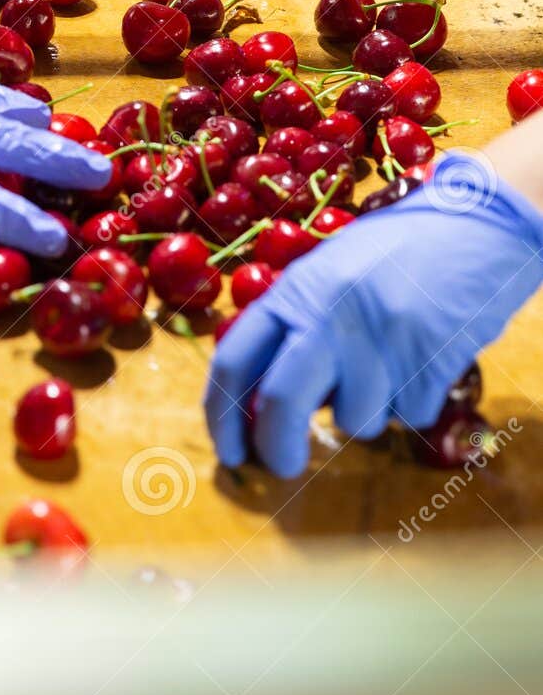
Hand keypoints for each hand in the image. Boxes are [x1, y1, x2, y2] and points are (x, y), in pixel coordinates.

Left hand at [205, 154, 542, 478]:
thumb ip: (292, 328)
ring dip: (367, 412)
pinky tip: (421, 361)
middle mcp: (330, 315)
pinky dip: (412, 404)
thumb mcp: (325, 274)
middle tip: (285, 467)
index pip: (234, 362)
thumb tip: (259, 403)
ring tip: (386, 366)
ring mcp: (381, 339)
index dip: (222, 418)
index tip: (232, 453)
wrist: (473, 227)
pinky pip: (407, 417)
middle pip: (282, 404)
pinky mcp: (430, 361)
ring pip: (355, 421)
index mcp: (295, 291)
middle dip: (278, 449)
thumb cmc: (391, 254)